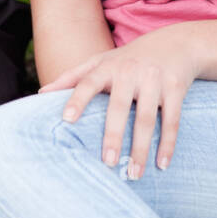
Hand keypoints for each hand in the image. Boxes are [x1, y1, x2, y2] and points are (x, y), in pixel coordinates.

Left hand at [38, 27, 199, 177]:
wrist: (176, 43)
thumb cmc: (129, 58)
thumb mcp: (101, 61)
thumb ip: (72, 77)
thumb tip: (40, 94)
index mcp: (108, 66)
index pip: (88, 82)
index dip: (77, 99)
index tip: (67, 119)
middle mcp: (130, 71)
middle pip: (120, 107)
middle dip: (114, 135)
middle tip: (109, 163)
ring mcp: (154, 79)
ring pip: (147, 118)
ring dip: (142, 148)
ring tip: (135, 174)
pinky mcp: (175, 88)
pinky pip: (172, 119)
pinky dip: (168, 143)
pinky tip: (162, 164)